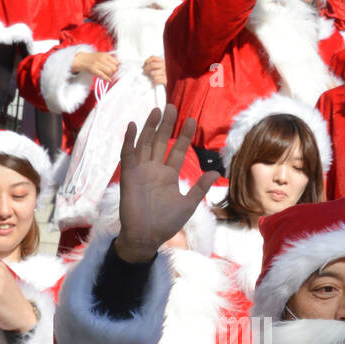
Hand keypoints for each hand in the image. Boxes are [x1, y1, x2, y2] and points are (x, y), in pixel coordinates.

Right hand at [72, 50, 119, 80]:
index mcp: (105, 55)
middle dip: (114, 72)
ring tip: (108, 76)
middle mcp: (102, 58)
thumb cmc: (91, 59)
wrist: (80, 59)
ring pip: (110, 72)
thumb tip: (118, 65)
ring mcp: (97, 64)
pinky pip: (103, 75)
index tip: (114, 69)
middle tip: (111, 74)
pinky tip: (108, 80)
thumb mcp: (101, 56)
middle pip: (114, 68)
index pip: (116, 62)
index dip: (117, 67)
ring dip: (110, 76)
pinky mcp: (93, 69)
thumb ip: (109, 59)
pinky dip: (107, 79)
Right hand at [115, 104, 217, 262]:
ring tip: (157, 110)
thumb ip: (200, 187)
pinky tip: (132, 126)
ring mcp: (141, 171)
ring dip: (150, 127)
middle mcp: (154, 170)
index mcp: (168, 175)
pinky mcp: (128, 176)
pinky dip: (129, 140)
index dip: (183, 135)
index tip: (191, 120)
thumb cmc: (166, 223)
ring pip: (145, 143)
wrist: (146, 237)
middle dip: (167, 125)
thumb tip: (216, 172)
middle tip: (173, 107)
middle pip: (160, 142)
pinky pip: (128, 154)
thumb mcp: (188, 204)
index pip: (177, 150)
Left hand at [142, 55, 166, 86]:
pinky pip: (156, 80)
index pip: (153, 58)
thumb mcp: (160, 68)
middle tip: (144, 73)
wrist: (172, 84)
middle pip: (152, 65)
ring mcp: (166, 73)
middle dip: (146, 69)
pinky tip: (154, 83)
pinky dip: (153, 82)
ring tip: (151, 78)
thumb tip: (143, 66)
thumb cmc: (163, 76)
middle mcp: (165, 66)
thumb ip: (154, 65)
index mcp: (163, 62)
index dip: (147, 61)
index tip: (144, 65)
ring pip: (153, 73)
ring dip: (150, 76)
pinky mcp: (166, 80)